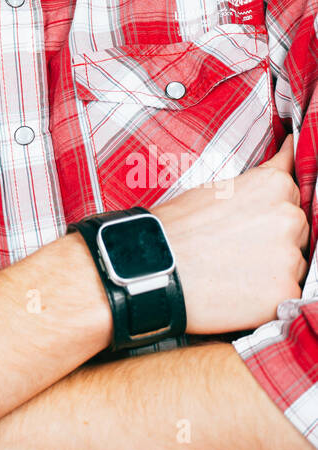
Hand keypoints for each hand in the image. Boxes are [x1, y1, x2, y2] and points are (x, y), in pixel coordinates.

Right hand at [156, 134, 309, 333]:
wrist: (153, 267)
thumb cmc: (177, 226)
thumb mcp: (217, 188)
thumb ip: (256, 183)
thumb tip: (286, 156)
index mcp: (274, 185)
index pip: (294, 189)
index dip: (273, 205)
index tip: (262, 214)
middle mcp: (290, 217)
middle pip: (297, 228)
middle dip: (274, 237)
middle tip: (235, 246)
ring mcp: (291, 256)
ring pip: (294, 261)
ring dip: (273, 266)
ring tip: (233, 270)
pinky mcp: (286, 291)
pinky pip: (286, 291)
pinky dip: (266, 293)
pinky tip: (238, 289)